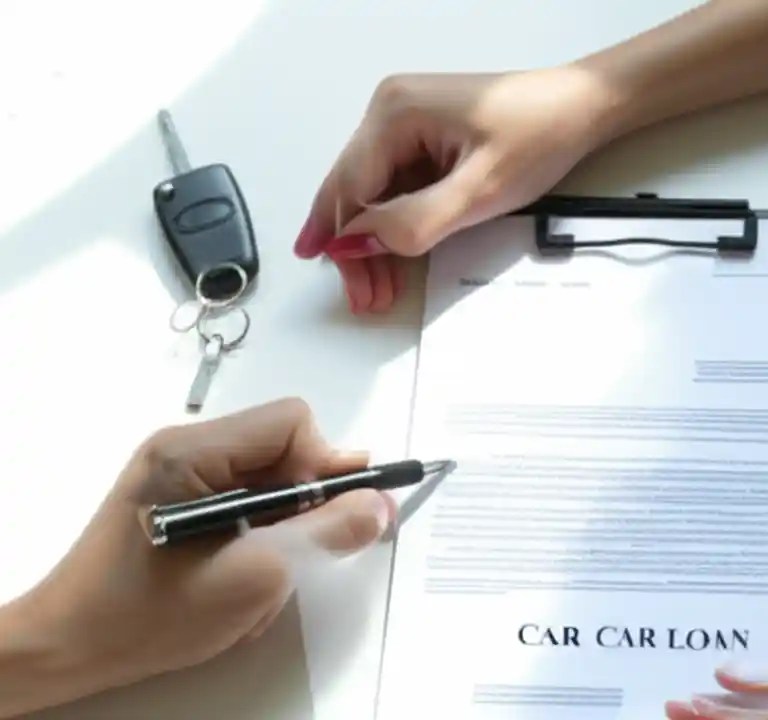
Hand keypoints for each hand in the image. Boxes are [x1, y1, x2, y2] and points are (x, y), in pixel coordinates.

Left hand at [0, 398, 393, 716]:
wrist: (71, 649)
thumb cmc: (151, 614)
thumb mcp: (256, 577)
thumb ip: (325, 533)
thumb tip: (380, 503)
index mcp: (191, 451)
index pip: (291, 423)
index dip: (324, 466)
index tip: (333, 518)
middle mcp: (184, 449)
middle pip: (283, 449)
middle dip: (304, 505)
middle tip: (297, 556)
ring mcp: (179, 475)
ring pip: (270, 481)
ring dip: (283, 530)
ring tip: (259, 578)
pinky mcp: (179, 502)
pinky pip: (247, 502)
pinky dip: (260, 540)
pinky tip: (241, 578)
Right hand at [293, 66, 616, 313]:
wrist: (582, 108)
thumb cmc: (540, 136)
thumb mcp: (479, 190)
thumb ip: (414, 222)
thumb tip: (354, 245)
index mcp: (394, 113)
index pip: (349, 191)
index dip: (346, 246)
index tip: (357, 291)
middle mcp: (390, 110)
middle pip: (353, 192)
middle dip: (356, 250)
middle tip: (368, 298)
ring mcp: (406, 122)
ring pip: (373, 193)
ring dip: (375, 241)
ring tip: (383, 288)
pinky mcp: (425, 137)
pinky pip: (398, 186)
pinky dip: (397, 222)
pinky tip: (400, 255)